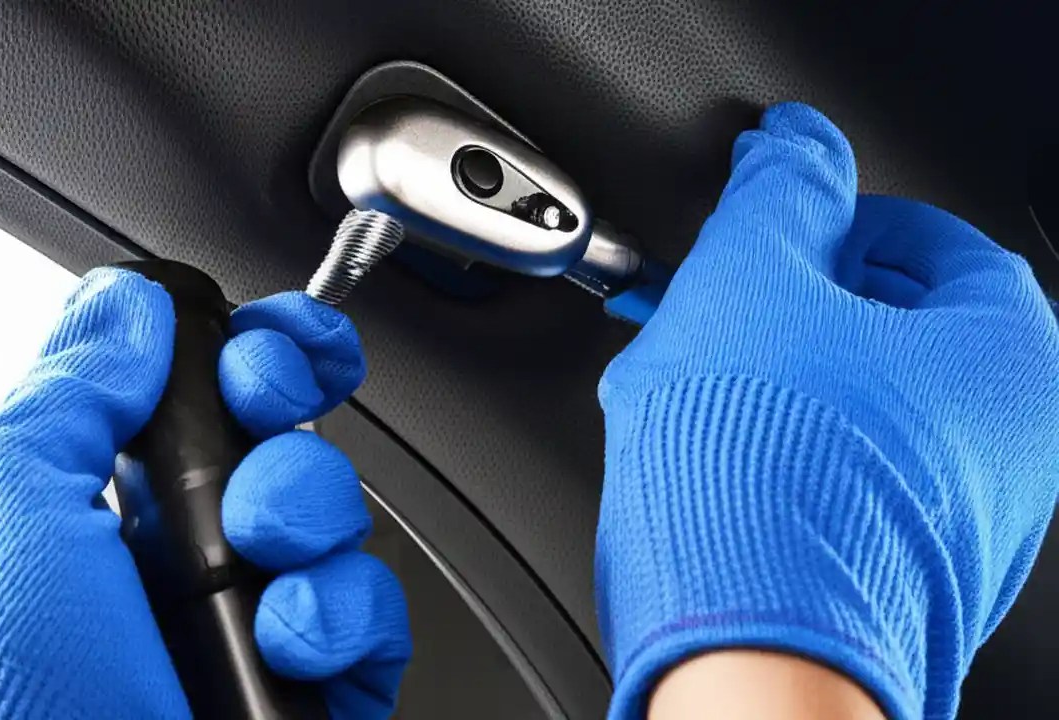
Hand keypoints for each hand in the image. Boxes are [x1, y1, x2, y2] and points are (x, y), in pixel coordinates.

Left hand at [0, 272, 409, 718]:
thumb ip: (61, 397)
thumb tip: (125, 309)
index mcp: (84, 515)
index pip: (178, 394)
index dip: (231, 345)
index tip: (256, 332)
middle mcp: (169, 566)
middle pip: (272, 429)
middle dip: (284, 399)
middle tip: (266, 408)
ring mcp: (248, 627)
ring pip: (333, 509)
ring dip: (308, 515)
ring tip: (261, 566)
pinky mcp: (316, 687)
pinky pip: (374, 609)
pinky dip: (343, 612)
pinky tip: (290, 640)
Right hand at [595, 103, 1058, 718]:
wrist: (748, 664)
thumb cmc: (765, 484)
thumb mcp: (750, 281)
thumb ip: (779, 194)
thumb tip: (794, 149)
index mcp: (1009, 359)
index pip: (936, 243)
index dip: (839, 218)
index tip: (777, 225)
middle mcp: (1013, 449)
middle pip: (899, 330)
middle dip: (797, 303)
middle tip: (725, 300)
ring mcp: (962, 523)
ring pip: (866, 409)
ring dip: (781, 377)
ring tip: (700, 376)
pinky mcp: (903, 575)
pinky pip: (848, 477)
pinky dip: (789, 449)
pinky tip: (720, 451)